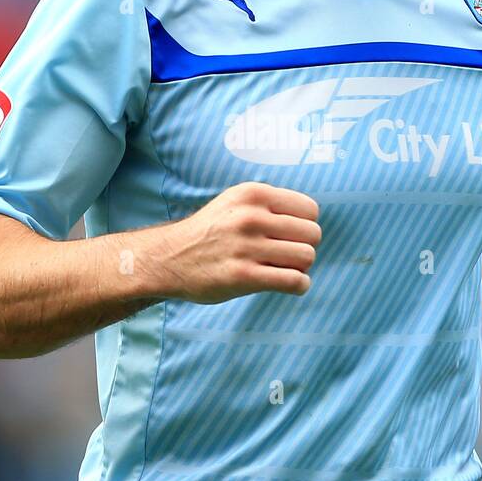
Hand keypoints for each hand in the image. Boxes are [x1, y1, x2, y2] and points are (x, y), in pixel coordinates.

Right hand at [146, 181, 320, 303]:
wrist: (169, 258)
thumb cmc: (210, 231)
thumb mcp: (236, 201)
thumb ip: (270, 205)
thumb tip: (311, 221)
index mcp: (253, 194)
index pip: (310, 210)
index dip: (305, 225)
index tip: (290, 236)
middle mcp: (251, 217)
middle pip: (312, 234)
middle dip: (305, 247)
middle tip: (286, 255)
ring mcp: (246, 247)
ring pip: (306, 257)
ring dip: (300, 267)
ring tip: (283, 269)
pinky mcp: (243, 276)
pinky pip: (294, 281)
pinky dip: (299, 286)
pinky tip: (289, 284)